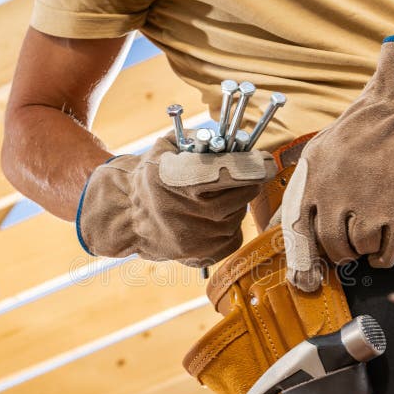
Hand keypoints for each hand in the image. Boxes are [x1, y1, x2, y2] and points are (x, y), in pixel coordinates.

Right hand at [77, 133, 276, 264]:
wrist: (127, 216)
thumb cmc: (151, 177)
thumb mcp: (166, 148)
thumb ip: (199, 139)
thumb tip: (235, 138)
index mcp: (183, 181)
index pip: (232, 173)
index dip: (254, 166)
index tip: (266, 162)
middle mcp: (192, 212)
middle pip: (243, 194)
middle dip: (246, 182)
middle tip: (241, 176)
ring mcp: (199, 237)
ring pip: (239, 215)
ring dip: (236, 203)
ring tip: (215, 197)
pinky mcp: (202, 254)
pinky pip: (234, 237)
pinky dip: (230, 225)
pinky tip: (213, 217)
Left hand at [282, 37, 393, 291]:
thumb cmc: (363, 129)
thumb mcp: (318, 150)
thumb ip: (303, 186)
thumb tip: (285, 220)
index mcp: (316, 185)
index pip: (302, 234)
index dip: (306, 256)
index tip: (309, 273)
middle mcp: (340, 201)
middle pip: (335, 247)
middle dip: (342, 252)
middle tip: (349, 247)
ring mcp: (373, 211)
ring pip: (363, 250)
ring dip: (367, 247)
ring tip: (375, 229)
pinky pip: (391, 252)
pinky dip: (389, 253)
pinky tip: (389, 240)